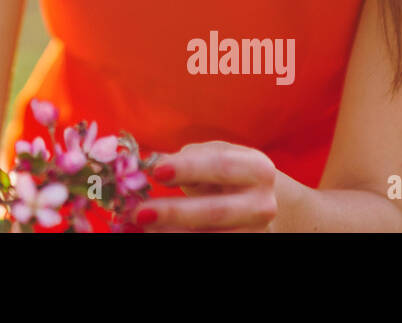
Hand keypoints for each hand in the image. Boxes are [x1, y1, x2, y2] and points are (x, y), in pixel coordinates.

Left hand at [130, 140, 278, 231]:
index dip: (188, 168)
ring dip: (172, 232)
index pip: (221, 166)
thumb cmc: (224, 172)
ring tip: (142, 223)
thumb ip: (185, 160)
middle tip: (139, 210)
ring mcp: (256, 231)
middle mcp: (262, 203)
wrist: (255, 201)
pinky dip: (180, 239)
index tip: (155, 171)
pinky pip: (210, 245)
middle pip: (216, 211)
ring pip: (211, 237)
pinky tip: (157, 233)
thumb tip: (147, 165)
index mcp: (257, 169)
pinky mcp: (247, 244)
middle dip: (174, 212)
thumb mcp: (211, 156)